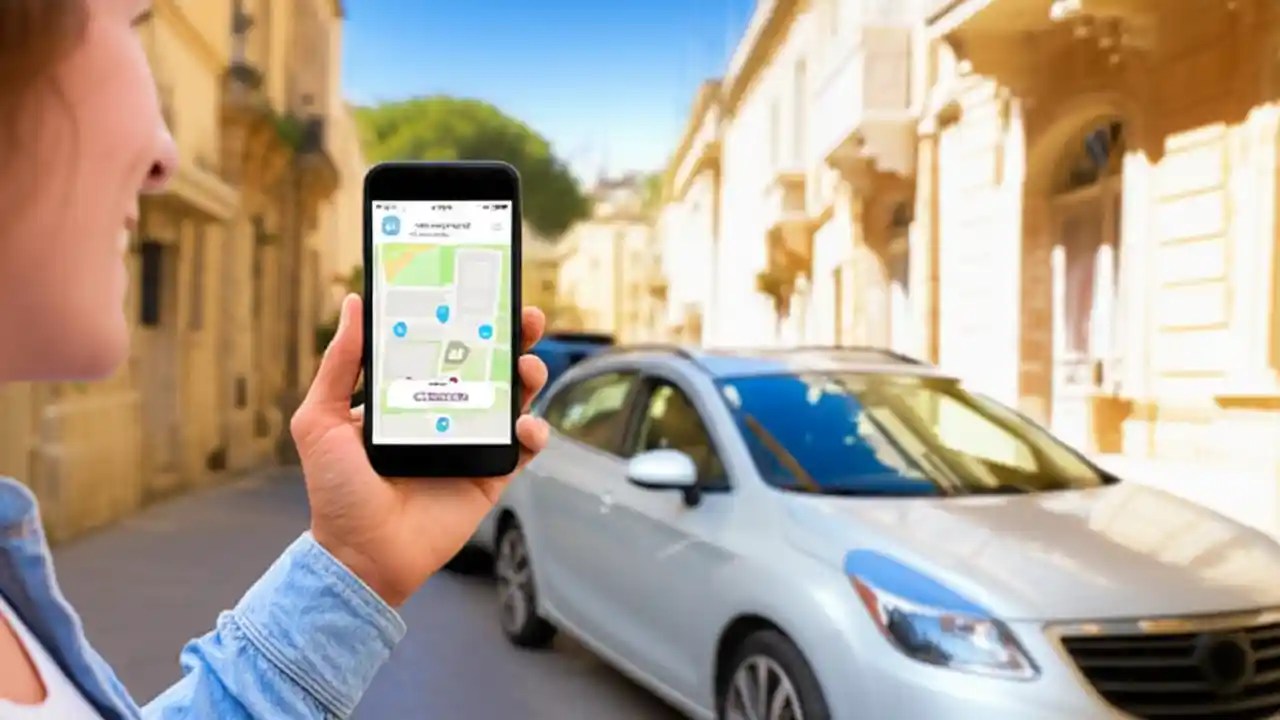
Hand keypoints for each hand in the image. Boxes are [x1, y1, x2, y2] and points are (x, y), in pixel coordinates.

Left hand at [289, 294, 550, 606]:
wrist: (362, 556)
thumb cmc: (336, 492)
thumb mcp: (321, 420)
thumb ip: (338, 364)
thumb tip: (354, 303)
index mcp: (407, 394)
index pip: (441, 345)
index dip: (464, 317)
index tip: (481, 289)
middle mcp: (443, 412)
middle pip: (488, 364)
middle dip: (513, 336)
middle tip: (527, 318)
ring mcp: (470, 442)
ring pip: (513, 397)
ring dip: (529, 375)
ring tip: (527, 366)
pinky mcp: (491, 475)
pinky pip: (523, 447)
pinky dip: (534, 431)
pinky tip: (525, 425)